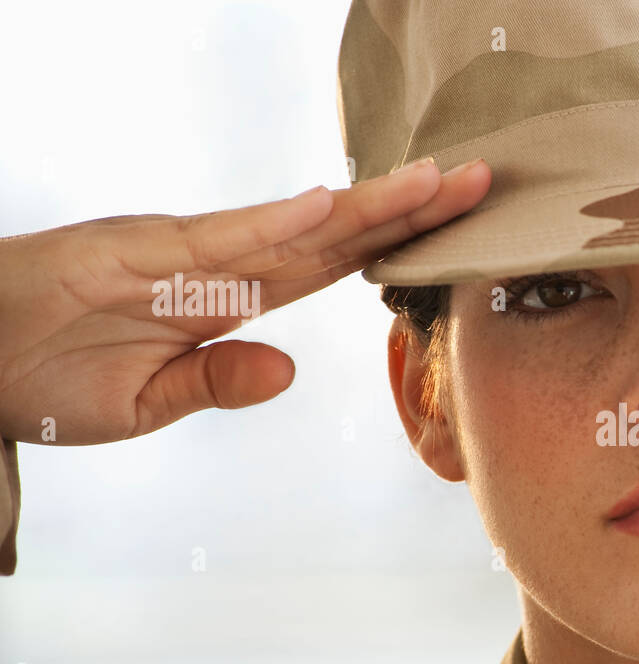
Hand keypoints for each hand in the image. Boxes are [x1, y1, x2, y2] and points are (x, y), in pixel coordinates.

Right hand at [0, 157, 488, 444]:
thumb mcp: (150, 404)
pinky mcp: (138, 249)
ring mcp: (182, 254)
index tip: (456, 229)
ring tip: (438, 182)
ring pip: (293, 227)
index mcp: (228, 304)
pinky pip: (220, 238)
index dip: (395, 246)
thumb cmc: (54, 382)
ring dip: (367, 205)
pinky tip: (334, 205)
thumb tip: (290, 369)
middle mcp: (217, 268)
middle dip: (409, 211)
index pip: (331, 268)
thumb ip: (219, 382)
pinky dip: (278, 221)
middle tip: (483, 183)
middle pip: (333, 237)